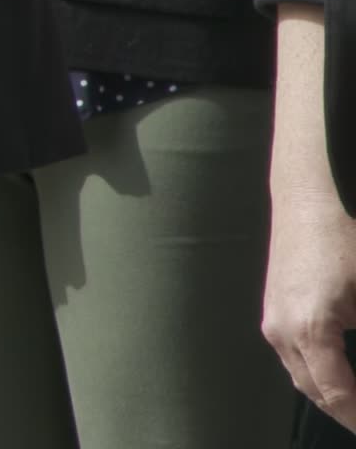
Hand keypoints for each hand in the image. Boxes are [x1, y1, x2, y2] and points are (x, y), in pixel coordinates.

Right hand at [267, 174, 355, 424]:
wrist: (305, 203)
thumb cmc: (342, 241)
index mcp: (310, 329)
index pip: (337, 393)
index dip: (355, 416)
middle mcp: (283, 331)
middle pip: (315, 391)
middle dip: (343, 411)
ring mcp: (273, 322)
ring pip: (301, 377)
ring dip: (329, 394)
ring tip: (353, 401)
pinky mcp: (273, 312)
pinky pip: (293, 358)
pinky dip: (316, 375)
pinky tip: (336, 372)